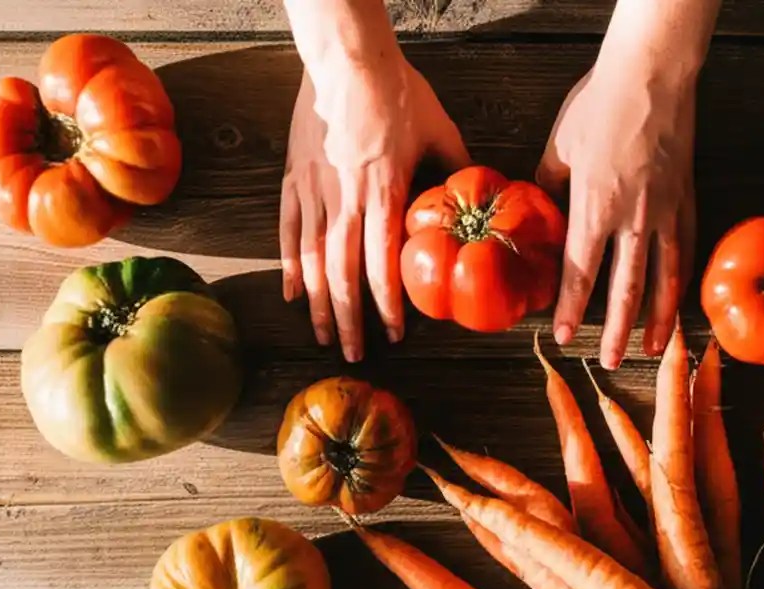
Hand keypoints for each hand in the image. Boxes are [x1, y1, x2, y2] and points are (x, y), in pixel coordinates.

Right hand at [279, 56, 468, 361]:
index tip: (394, 334)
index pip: (382, 263)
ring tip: (323, 336)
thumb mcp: (440, 130)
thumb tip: (475, 198)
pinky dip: (290, 264)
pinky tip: (293, 293)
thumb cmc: (396, 91)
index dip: (387, 304)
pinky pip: (288, 230)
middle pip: (343, 273)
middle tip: (355, 354)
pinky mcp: (294, 178)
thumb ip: (456, 168)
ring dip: (319, 303)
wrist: (348, 60)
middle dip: (349, 319)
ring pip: (313, 259)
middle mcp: (346, 199)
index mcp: (385, 192)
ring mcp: (315, 190)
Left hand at [536, 61, 697, 369]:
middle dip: (617, 331)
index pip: (580, 273)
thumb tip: (543, 216)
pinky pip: (686, 252)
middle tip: (611, 361)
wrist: (652, 76)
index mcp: (594, 207)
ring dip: (657, 319)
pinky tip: (677, 302)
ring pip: (665, 279)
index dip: (571, 309)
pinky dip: (682, 282)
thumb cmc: (599, 106)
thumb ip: (549, 189)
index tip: (565, 335)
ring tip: (653, 349)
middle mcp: (633, 219)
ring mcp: (666, 212)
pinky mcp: (687, 200)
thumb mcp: (558, 148)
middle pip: (626, 290)